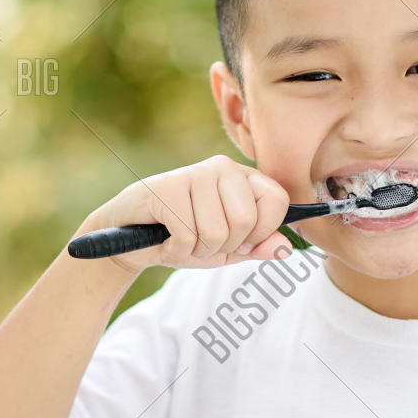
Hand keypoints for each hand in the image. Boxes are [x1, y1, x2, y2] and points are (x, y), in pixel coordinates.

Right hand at [77, 155, 293, 274]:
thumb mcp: (227, 250)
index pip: (277, 201)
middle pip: (246, 220)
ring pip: (216, 232)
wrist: (130, 239)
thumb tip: (287, 247)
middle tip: (203, 241)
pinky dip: (176, 250)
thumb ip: (257, 247)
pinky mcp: (167, 187)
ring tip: (181, 239)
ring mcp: (194, 174)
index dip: (260, 233)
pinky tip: (166, 239)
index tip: (239, 241)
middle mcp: (222, 167)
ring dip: (197, 250)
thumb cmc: (182, 239)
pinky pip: (188, 236)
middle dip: (224, 246)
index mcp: (243, 178)